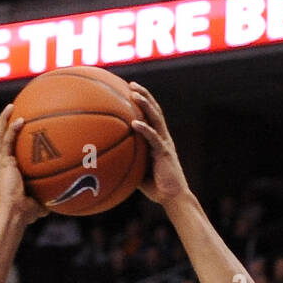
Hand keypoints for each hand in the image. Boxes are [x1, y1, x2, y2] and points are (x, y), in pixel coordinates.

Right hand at [0, 105, 47, 224]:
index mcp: (6, 173)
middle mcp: (0, 166)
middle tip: (12, 111)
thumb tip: (63, 201)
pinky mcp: (2, 162)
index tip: (18, 130)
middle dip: (4, 125)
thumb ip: (48, 198)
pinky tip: (19, 118)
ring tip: (11, 106)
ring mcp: (0, 163)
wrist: (14, 215)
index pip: (7, 152)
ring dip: (3, 120)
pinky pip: (6, 141)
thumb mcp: (40, 204)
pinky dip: (11, 129)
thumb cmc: (26, 215)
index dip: (10, 140)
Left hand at [129, 83, 189, 204]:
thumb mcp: (139, 172)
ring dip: (145, 104)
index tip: (131, 91)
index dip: (144, 102)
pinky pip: (153, 139)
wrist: (173, 199)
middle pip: (155, 110)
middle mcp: (163, 138)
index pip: (152, 116)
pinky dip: (144, 129)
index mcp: (159, 140)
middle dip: (144, 95)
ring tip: (134, 94)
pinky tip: (134, 123)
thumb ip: (129, 162)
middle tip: (131, 84)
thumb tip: (109, 161)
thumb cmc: (157, 189)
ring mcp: (165, 144)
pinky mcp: (165, 153)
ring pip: (156, 118)